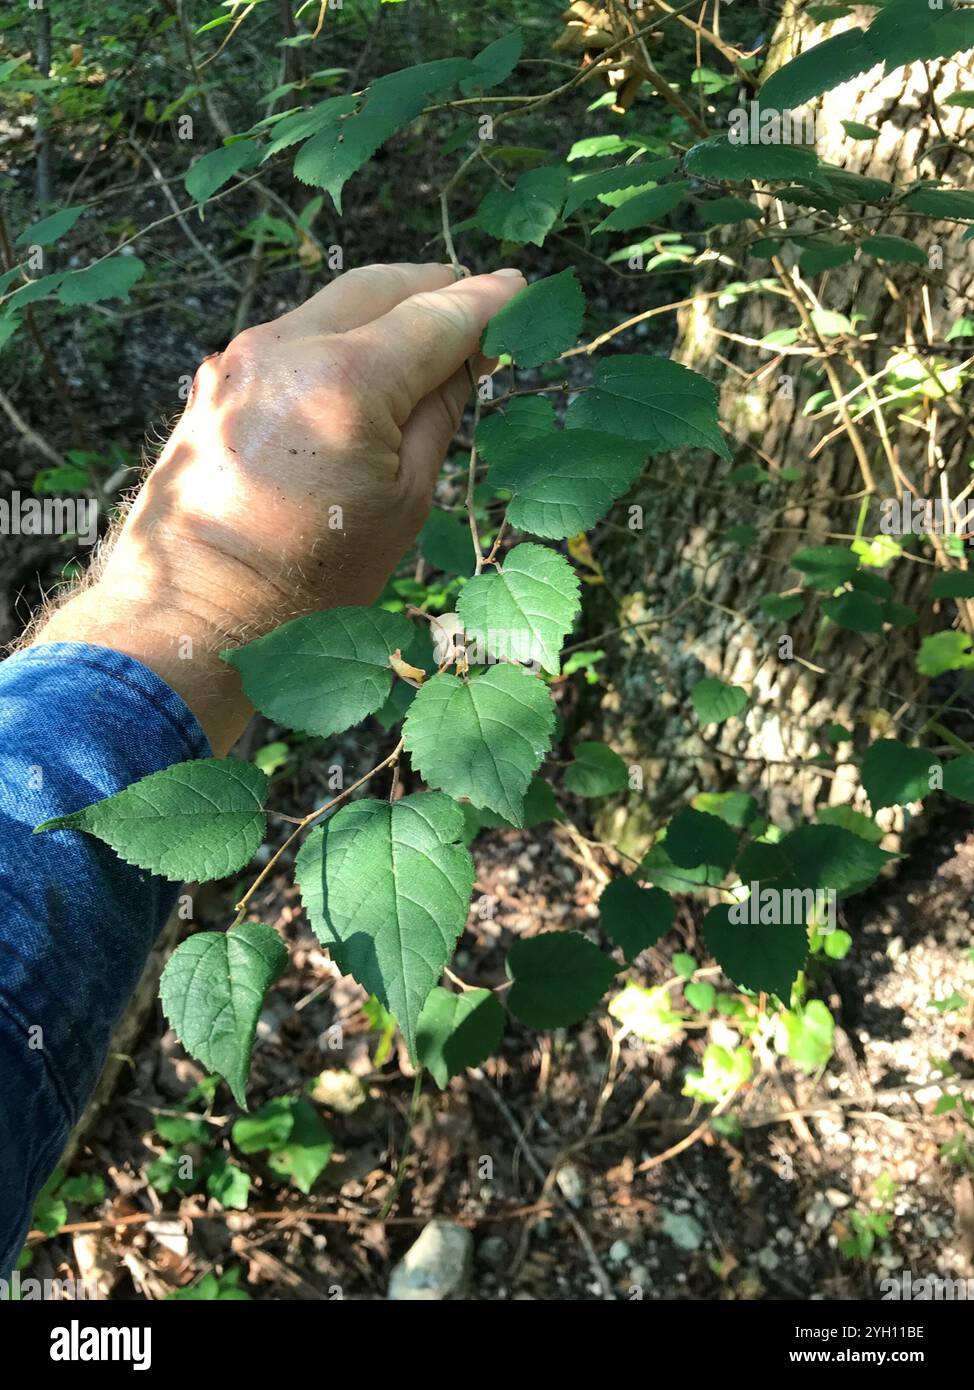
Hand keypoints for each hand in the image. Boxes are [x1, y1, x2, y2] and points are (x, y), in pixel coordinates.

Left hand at [34, 262, 525, 751]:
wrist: (196, 618)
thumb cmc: (311, 582)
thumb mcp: (405, 503)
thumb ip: (439, 413)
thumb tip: (466, 356)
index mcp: (347, 384)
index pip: (436, 317)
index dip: (486, 302)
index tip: (521, 292)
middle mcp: (286, 351)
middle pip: (379, 288)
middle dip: (435, 288)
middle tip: (478, 301)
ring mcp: (241, 361)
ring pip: (331, 307)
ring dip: (384, 311)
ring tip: (426, 336)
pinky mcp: (216, 383)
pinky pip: (293, 338)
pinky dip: (338, 338)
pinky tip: (364, 367)